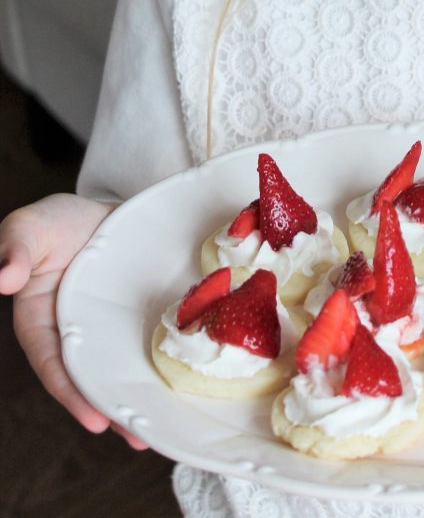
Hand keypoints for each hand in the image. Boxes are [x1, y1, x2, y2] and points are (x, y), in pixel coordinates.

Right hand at [0, 193, 146, 448]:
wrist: (106, 209)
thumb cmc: (58, 221)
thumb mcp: (30, 227)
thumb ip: (14, 250)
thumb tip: (2, 277)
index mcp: (39, 321)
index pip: (52, 364)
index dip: (71, 392)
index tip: (95, 418)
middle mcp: (75, 334)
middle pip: (91, 378)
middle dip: (112, 409)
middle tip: (139, 437)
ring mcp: (109, 330)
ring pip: (122, 369)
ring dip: (140, 398)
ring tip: (163, 428)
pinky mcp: (138, 321)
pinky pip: (148, 345)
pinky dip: (162, 367)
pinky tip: (183, 386)